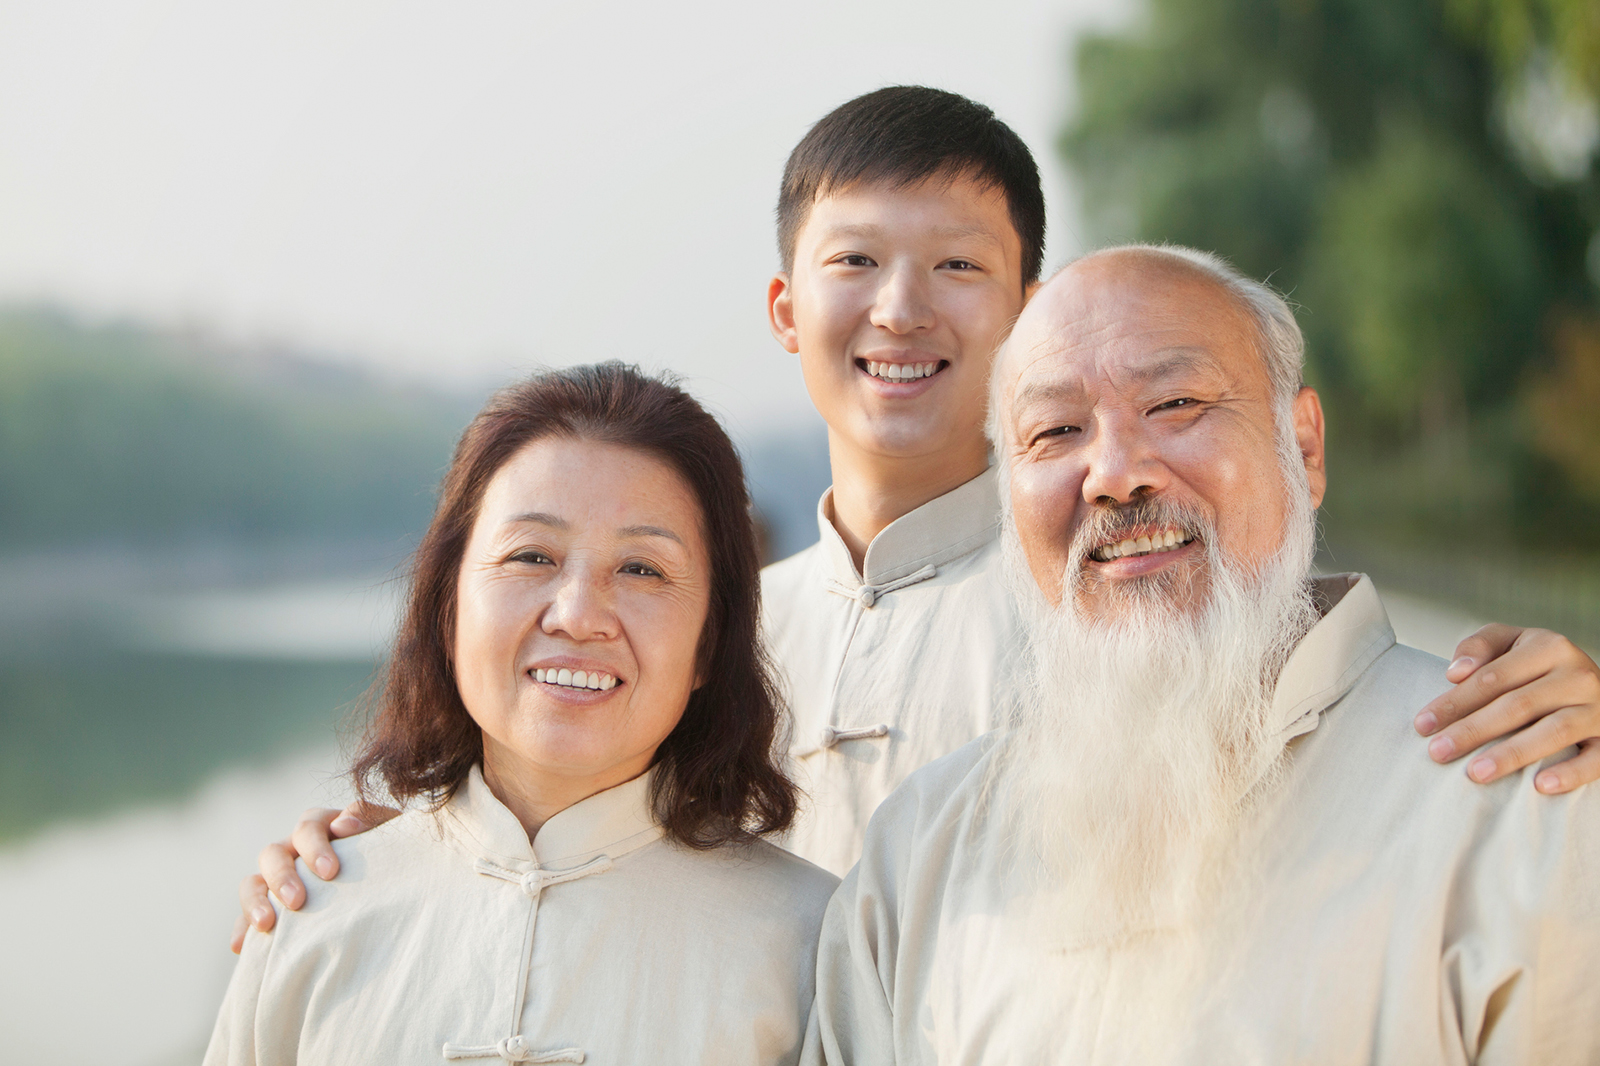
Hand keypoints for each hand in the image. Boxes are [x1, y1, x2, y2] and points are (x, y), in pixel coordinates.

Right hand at [228, 802, 396, 953]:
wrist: (394, 889)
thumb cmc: (394, 857)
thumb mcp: (390, 834)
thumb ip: (372, 819)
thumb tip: (343, 824)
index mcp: (324, 827)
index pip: (309, 825)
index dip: (315, 846)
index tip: (331, 873)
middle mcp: (294, 848)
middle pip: (274, 852)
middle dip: (283, 876)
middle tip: (298, 901)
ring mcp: (278, 877)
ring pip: (253, 881)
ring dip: (255, 900)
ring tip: (267, 924)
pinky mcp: (270, 907)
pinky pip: (246, 915)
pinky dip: (242, 927)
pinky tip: (243, 946)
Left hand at [1414, 624, 1599, 793]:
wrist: (1594, 684)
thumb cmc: (1537, 665)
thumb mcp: (1510, 642)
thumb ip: (1479, 646)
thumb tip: (1455, 672)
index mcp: (1549, 647)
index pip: (1492, 678)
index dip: (1455, 702)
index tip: (1422, 725)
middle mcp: (1578, 675)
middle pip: (1517, 705)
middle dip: (1473, 730)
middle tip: (1438, 752)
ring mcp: (1598, 708)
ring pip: (1554, 731)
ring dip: (1512, 754)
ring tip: (1476, 773)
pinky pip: (1596, 759)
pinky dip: (1571, 773)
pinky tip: (1540, 786)